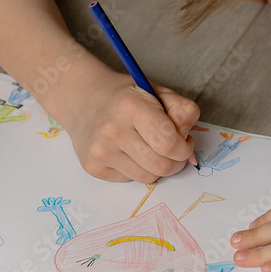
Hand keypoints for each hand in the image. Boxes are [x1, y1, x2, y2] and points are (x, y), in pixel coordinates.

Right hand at [58, 71, 199, 182]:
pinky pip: (130, 179)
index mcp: (131, 107)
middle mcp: (112, 130)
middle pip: (161, 166)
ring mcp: (100, 151)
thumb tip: (187, 141)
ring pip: (148, 177)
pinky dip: (137, 169)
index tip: (185, 142)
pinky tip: (130, 151)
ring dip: (157, 167)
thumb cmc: (125, 96)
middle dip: (176, 162)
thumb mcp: (158, 92)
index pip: (169, 144)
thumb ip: (182, 111)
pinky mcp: (93, 167)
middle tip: (173, 150)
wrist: (83, 98)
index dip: (185, 148)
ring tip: (151, 149)